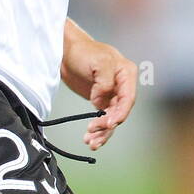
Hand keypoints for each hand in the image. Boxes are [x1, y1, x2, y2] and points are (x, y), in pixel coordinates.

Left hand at [60, 30, 137, 150]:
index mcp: (126, 74)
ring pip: (111, 118)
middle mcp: (122, 86)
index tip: (109, 124)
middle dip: (108, 125)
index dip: (120, 113)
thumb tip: (101, 100)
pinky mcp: (100, 100)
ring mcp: (111, 94)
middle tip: (93, 133)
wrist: (65, 52)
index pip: (128, 99)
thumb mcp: (98, 63)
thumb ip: (104, 82)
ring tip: (90, 141)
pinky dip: (97, 129)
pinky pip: (102, 118)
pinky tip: (89, 137)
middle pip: (120, 111)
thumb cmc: (83, 51)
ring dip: (102, 132)